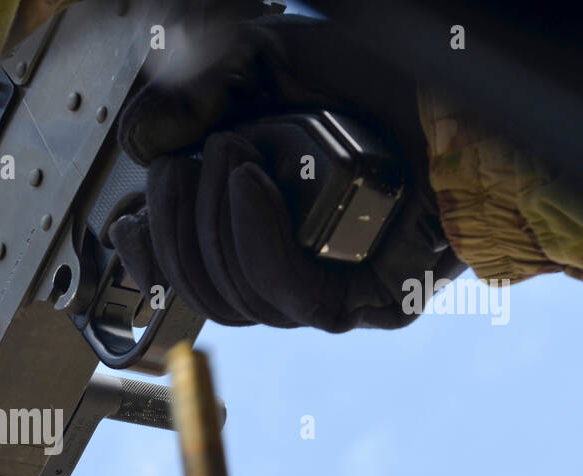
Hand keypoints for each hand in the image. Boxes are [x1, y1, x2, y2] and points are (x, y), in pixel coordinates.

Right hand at [109, 13, 465, 331]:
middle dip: (175, 227)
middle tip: (187, 162)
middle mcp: (286, 267)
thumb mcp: (254, 66)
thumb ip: (185, 101)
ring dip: (216, 224)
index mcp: (250, 230)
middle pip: (198, 293)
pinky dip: (257, 242)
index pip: (181, 277)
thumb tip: (134, 172)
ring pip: (236, 300)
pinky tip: (251, 186)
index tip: (127, 222)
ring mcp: (326, 289)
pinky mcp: (371, 302)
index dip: (146, 256)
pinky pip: (290, 299)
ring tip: (235, 152)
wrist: (454, 82)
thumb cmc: (368, 72)